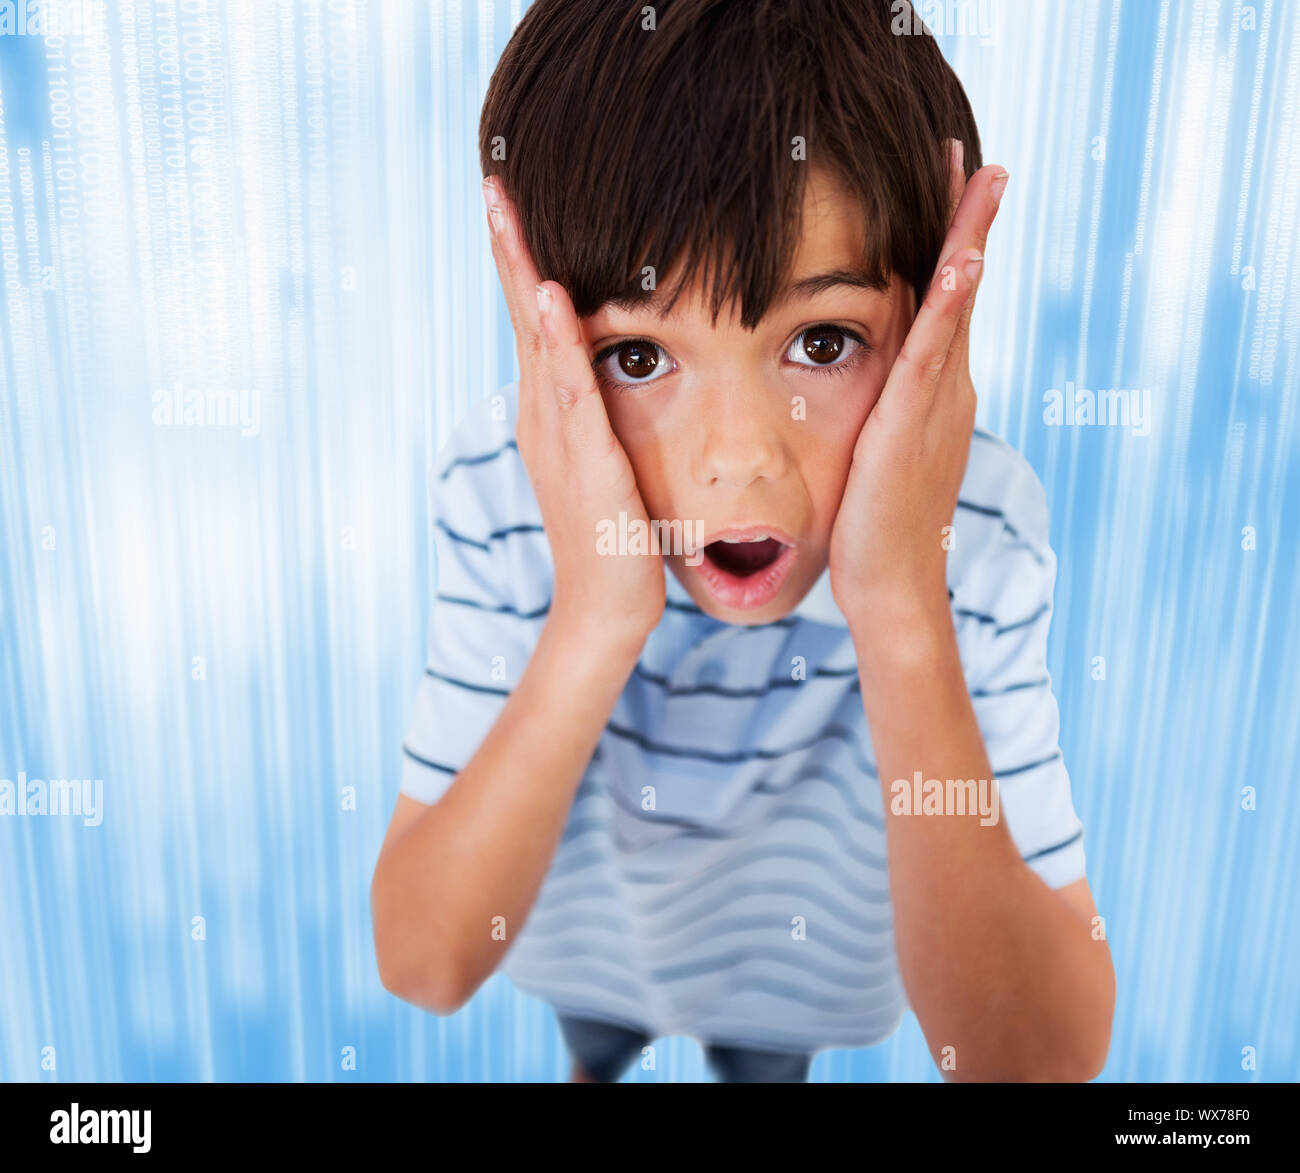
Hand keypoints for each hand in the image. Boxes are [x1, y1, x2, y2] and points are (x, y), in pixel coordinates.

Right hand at [483, 176, 665, 651]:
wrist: (605, 611)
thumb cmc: (614, 540)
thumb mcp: (604, 461)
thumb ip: (598, 414)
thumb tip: (608, 373)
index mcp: (549, 413)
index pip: (533, 322)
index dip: (521, 261)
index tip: (513, 204)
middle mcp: (541, 417)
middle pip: (520, 316)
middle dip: (509, 247)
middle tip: (495, 181)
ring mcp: (556, 440)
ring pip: (535, 341)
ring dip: (522, 273)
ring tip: (507, 211)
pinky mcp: (584, 464)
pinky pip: (571, 393)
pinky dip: (560, 344)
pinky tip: (554, 297)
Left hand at [829, 142, 1005, 637]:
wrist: (891, 585)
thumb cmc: (875, 527)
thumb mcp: (877, 453)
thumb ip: (877, 414)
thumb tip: (858, 392)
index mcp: (933, 394)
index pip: (944, 307)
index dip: (951, 248)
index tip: (951, 192)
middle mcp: (947, 390)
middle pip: (960, 291)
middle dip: (970, 224)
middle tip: (979, 160)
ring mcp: (938, 404)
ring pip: (956, 307)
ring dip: (970, 240)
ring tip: (982, 178)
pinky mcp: (915, 423)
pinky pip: (933, 352)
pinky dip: (950, 303)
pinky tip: (961, 259)